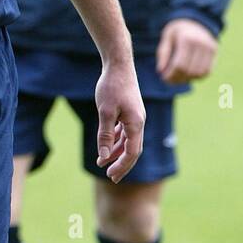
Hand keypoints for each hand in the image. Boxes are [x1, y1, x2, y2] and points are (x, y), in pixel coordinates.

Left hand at [95, 61, 145, 183]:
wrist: (118, 65)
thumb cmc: (111, 86)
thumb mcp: (105, 111)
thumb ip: (105, 134)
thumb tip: (104, 155)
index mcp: (136, 123)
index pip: (132, 152)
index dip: (122, 166)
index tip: (111, 176)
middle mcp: (139, 122)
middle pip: (133, 150)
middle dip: (122, 164)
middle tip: (111, 177)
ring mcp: (136, 117)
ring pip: (128, 141)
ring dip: (116, 152)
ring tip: (103, 162)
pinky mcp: (130, 112)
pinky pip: (125, 131)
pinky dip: (117, 140)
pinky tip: (107, 145)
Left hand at [156, 18, 217, 84]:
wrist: (195, 19)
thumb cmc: (177, 30)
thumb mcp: (167, 37)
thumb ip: (163, 53)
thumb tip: (161, 71)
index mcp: (186, 39)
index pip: (179, 64)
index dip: (171, 75)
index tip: (164, 78)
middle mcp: (200, 43)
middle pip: (189, 70)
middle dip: (178, 79)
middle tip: (170, 80)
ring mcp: (210, 47)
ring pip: (199, 73)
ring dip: (188, 79)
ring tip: (179, 78)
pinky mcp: (215, 51)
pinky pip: (208, 71)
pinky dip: (198, 77)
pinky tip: (189, 75)